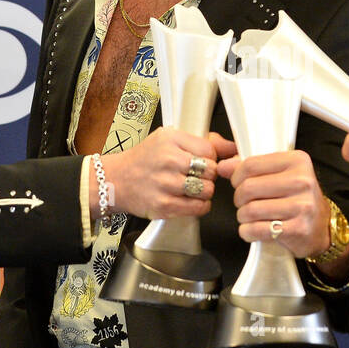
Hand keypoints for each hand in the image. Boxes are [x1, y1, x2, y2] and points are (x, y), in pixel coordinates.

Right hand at [100, 128, 232, 219]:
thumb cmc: (145, 159)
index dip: (211, 158)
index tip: (203, 162)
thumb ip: (202, 141)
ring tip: (193, 188)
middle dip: (209, 176)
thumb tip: (233, 147)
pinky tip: (190, 200)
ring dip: (205, 191)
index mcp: (170, 139)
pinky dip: (200, 206)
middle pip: (211, 171)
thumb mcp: (169, 139)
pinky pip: (198, 208)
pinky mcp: (164, 206)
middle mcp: (168, 160)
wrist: (115, 180)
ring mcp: (166, 184)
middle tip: (198, 176)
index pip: (210, 150)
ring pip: (207, 190)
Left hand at [217, 149, 330, 258]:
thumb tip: (223, 166)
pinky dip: (247, 232)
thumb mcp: (280, 174)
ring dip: (242, 216)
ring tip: (250, 217)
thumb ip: (251, 167)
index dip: (236, 176)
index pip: (251, 165)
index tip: (239, 184)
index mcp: (297, 161)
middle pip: (248, 188)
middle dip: (239, 199)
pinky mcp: (297, 229)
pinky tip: (252, 230)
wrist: (321, 227)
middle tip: (244, 203)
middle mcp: (302, 181)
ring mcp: (302, 206)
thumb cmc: (296, 198)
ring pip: (250, 210)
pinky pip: (257, 230)